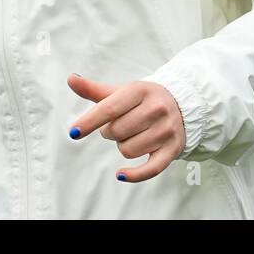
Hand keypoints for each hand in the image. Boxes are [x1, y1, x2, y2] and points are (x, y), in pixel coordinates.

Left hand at [66, 73, 185, 181]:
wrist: (182, 105)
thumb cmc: (143, 99)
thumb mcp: (122, 91)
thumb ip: (94, 89)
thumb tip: (71, 79)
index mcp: (139, 91)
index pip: (109, 109)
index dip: (89, 122)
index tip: (74, 132)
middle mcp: (155, 109)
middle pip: (116, 132)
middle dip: (110, 132)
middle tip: (120, 125)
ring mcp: (165, 130)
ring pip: (128, 150)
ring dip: (123, 146)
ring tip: (132, 135)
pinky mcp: (172, 149)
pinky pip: (150, 169)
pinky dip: (134, 175)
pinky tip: (121, 174)